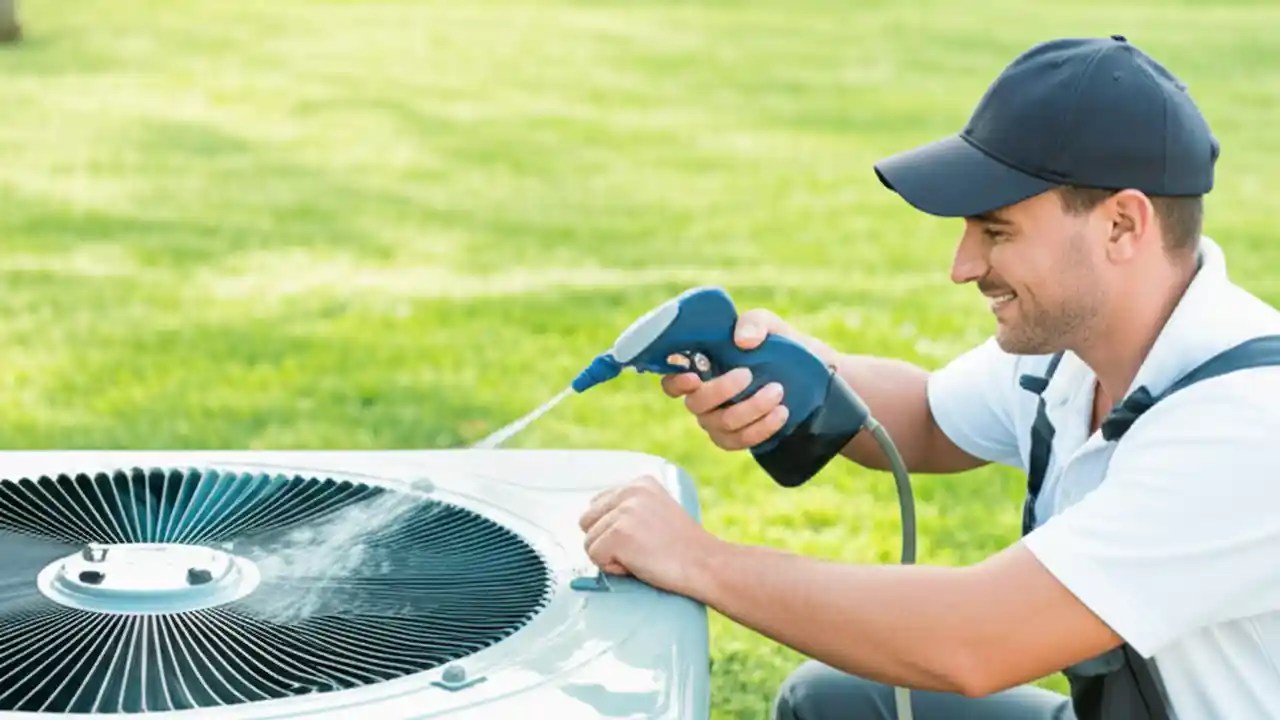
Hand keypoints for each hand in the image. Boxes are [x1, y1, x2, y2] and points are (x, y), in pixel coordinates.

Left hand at [578, 475, 719, 597]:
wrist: (705, 564)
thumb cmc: (683, 548)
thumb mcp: (657, 512)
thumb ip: (630, 509)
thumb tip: (595, 523)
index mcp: (639, 483)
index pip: (598, 505)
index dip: (613, 529)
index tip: (640, 539)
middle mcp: (629, 491)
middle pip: (587, 522)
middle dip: (606, 541)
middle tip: (639, 549)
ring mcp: (623, 512)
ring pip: (589, 542)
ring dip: (611, 557)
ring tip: (643, 556)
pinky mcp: (618, 534)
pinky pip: (595, 557)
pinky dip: (613, 568)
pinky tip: (639, 564)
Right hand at [661, 308, 797, 449]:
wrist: (806, 376)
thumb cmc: (774, 347)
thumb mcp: (769, 326)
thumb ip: (754, 323)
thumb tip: (742, 341)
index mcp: (700, 369)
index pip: (672, 382)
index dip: (676, 383)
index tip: (694, 377)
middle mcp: (702, 397)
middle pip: (695, 404)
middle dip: (722, 390)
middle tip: (748, 374)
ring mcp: (716, 420)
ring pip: (722, 423)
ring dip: (751, 408)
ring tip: (778, 391)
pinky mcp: (735, 438)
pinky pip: (740, 440)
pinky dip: (762, 427)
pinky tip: (781, 412)